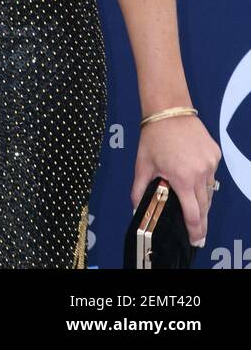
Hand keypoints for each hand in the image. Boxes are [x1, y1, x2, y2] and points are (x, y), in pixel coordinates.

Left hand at [132, 115, 221, 247]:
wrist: (169, 109)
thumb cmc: (155, 135)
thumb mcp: (143, 164)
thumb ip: (139, 190)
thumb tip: (135, 209)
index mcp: (182, 179)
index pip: (193, 214)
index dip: (195, 231)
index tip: (195, 240)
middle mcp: (200, 173)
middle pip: (204, 207)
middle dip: (201, 221)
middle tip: (197, 232)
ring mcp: (210, 163)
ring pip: (209, 190)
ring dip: (202, 199)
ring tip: (193, 204)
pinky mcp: (215, 154)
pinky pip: (211, 174)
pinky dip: (203, 179)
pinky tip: (193, 175)